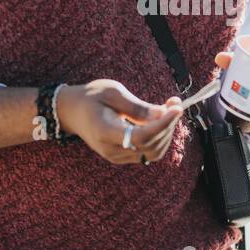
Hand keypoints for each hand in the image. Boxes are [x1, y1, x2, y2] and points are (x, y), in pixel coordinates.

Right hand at [56, 80, 182, 164]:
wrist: (72, 111)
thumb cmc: (91, 96)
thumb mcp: (112, 92)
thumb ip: (137, 106)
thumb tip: (162, 114)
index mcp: (105, 132)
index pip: (141, 137)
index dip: (163, 124)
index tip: (177, 108)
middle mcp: (111, 150)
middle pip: (150, 145)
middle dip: (168, 125)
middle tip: (175, 103)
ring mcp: (116, 156)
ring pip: (153, 152)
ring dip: (166, 132)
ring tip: (170, 109)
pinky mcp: (121, 157)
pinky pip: (147, 152)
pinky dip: (159, 137)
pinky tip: (161, 120)